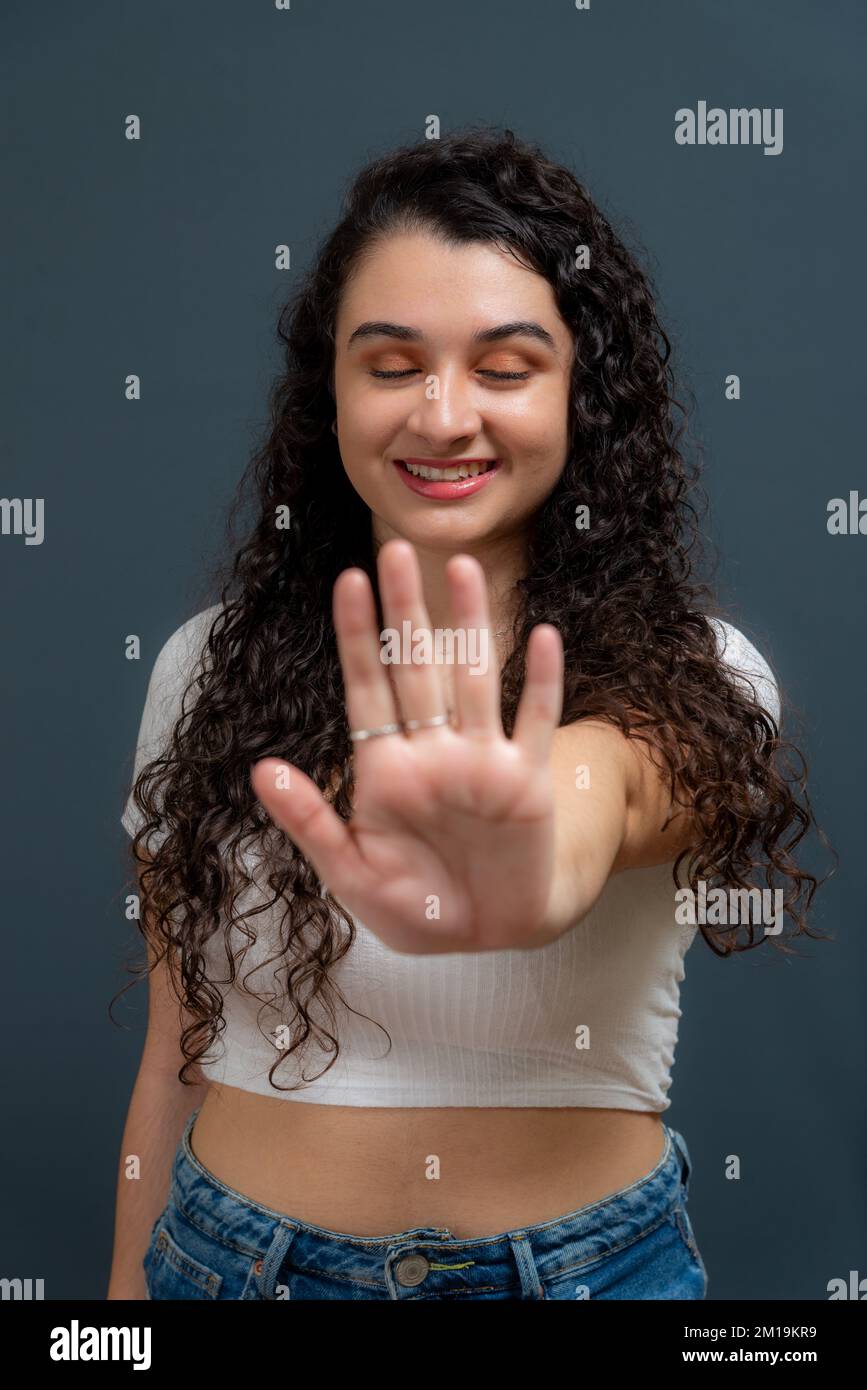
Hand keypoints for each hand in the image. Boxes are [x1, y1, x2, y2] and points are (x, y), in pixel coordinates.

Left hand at [250, 538, 563, 953]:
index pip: (367, 688)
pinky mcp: (528, 782)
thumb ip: (310, 822)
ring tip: (466, 568)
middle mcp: (434, 753)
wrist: (490, 938)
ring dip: (471, 625)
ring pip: (474, 679)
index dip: (357, 635)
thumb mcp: (351, 874)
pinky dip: (541, 682)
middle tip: (397, 548)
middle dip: (406, 611)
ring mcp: (483, 762)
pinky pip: (535, 722)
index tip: (347, 581)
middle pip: (417, 668)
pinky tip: (543, 636)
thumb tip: (260, 769)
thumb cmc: (419, 910)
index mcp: (386, 771)